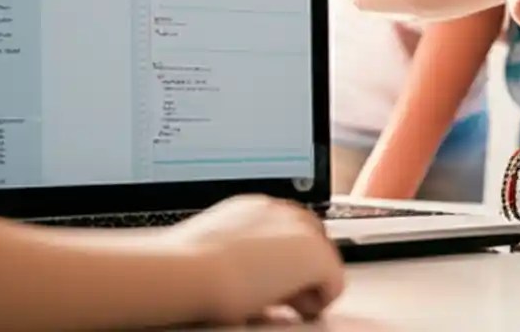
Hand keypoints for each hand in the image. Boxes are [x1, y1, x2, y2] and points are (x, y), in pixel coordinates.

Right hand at [164, 195, 344, 324]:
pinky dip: (321, 300)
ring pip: (323, 259)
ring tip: (287, 305)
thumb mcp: (210, 253)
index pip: (286, 229)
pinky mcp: (316, 255)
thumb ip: (234, 255)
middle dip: (301, 269)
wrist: (188, 270)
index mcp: (253, 208)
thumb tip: (247, 281)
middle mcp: (279, 211)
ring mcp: (301, 230)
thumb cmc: (183, 268)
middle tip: (284, 299)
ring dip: (308, 282)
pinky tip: (299, 311)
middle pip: (311, 239)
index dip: (284, 259)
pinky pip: (335, 282)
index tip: (274, 281)